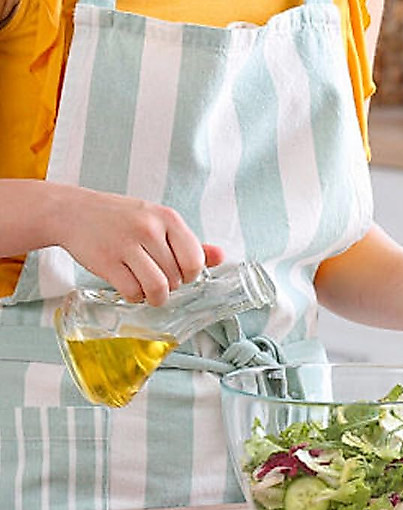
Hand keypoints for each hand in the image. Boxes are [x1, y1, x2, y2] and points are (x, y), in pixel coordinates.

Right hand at [58, 186, 223, 305]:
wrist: (75, 212)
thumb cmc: (122, 219)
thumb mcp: (159, 221)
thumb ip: (190, 242)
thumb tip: (221, 257)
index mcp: (168, 218)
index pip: (195, 258)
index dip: (191, 274)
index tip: (181, 274)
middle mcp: (150, 229)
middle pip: (176, 276)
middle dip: (171, 286)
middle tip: (158, 280)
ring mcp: (127, 245)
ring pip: (157, 287)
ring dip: (155, 297)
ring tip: (148, 290)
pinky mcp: (106, 261)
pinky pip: (132, 292)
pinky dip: (135, 297)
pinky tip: (130, 288)